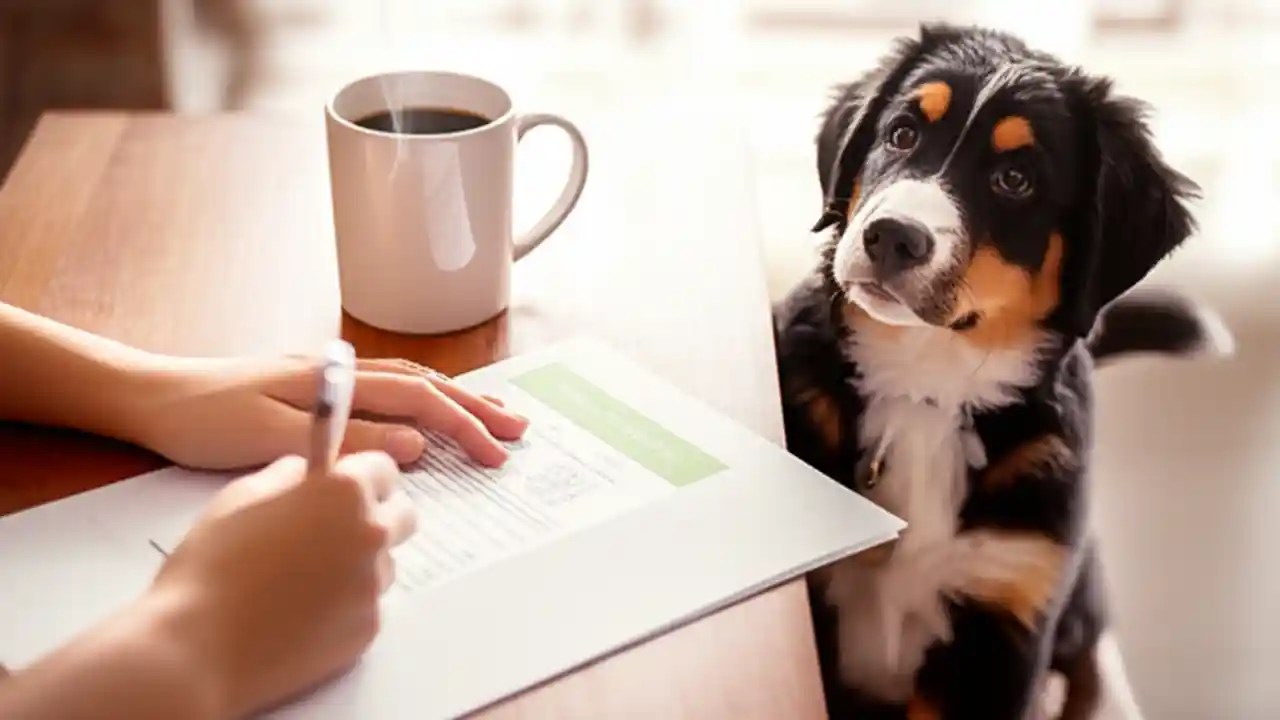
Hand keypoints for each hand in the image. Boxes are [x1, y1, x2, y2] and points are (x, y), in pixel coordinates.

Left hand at [131, 355, 527, 469]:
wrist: (148, 396)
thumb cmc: (202, 418)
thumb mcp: (273, 436)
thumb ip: (349, 439)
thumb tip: (417, 443)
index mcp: (338, 379)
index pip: (420, 399)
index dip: (464, 426)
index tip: (497, 453)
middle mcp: (342, 371)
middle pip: (426, 384)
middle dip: (475, 407)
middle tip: (518, 430)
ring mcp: (330, 377)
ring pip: (410, 383)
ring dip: (454, 400)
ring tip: (490, 415)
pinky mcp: (316, 389)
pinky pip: (386, 390)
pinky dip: (421, 399)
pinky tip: (426, 411)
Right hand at [148, 452, 415, 717]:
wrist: (197, 648)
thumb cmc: (211, 566)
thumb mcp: (241, 497)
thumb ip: (287, 476)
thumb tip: (305, 471)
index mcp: (345, 492)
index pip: (384, 469)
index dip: (361, 475)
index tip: (344, 486)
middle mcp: (371, 534)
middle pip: (400, 515)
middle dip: (374, 515)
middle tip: (332, 529)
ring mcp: (373, 585)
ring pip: (383, 563)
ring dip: (359, 563)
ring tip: (302, 578)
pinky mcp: (368, 628)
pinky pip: (366, 604)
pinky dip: (345, 604)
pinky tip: (301, 611)